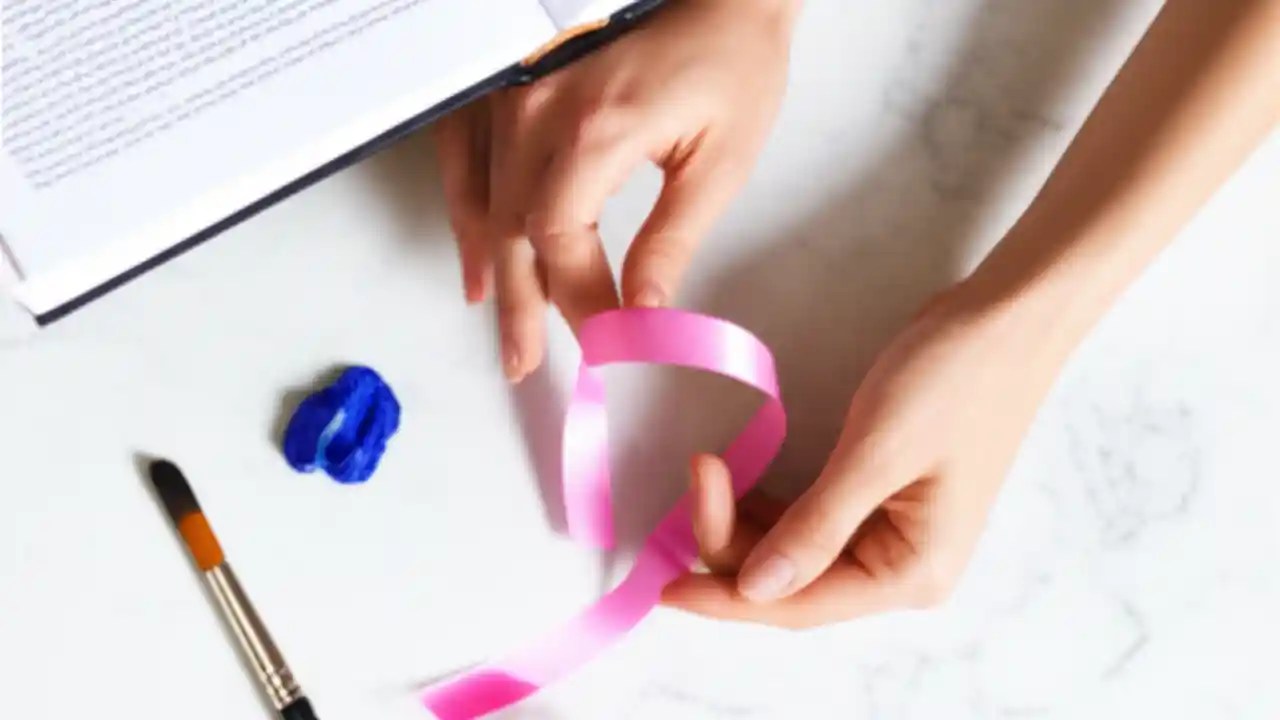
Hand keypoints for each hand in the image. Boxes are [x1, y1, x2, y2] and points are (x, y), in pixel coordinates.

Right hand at [432, 0, 798, 380]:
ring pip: (481, 198)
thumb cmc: (730, 60)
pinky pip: (462, 152)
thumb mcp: (720, 158)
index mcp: (594, 131)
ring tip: (503, 329)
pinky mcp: (506, 79)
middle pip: (512, 231)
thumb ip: (672, 239)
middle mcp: (536, 110)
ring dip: (490, 268)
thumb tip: (643, 315)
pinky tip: (475, 255)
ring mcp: (511, 90)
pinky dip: (465, 207)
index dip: (579, 302)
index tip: (609, 342)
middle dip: (523, 306)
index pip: (561, 242)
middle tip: (526, 366)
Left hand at [663, 285, 1070, 627]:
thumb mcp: (876, 453)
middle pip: (792, 579)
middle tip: (696, 472)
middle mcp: (904, 567)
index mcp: (912, 571)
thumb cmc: (953, 379)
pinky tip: (735, 477)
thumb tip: (753, 589)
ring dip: (744, 520)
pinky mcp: (881, 499)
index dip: (725, 596)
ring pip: (794, 549)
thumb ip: (813, 528)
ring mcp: (893, 533)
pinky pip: (809, 519)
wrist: (1006, 316)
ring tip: (704, 469)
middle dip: (731, 539)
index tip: (661, 582)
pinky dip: (768, 505)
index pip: (799, 602)